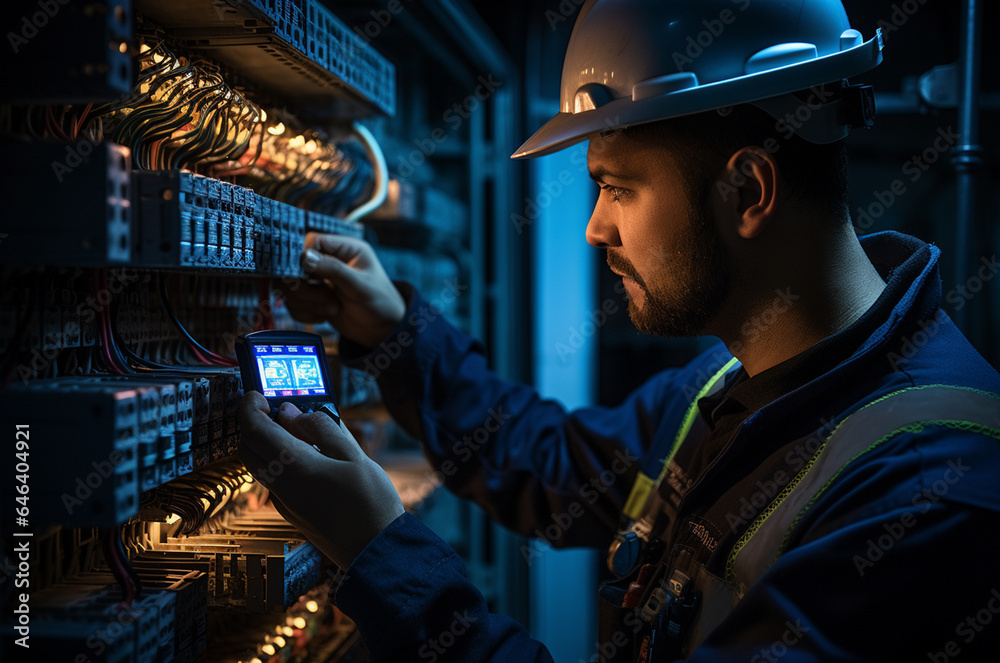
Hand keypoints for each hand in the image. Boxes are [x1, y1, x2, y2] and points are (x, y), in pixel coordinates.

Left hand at [238, 391, 404, 568]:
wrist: (375, 551)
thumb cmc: (371, 503)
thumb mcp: (355, 456)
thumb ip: (322, 428)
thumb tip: (292, 412)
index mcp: (295, 467)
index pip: (254, 430)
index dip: (249, 407)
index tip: (258, 393)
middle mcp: (281, 486)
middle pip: (248, 448)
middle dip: (253, 423)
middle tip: (277, 408)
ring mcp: (284, 502)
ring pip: (259, 464)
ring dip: (267, 442)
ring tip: (300, 430)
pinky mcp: (292, 512)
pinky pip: (275, 479)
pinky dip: (280, 460)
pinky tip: (310, 456)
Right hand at [283, 233, 405, 349]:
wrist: (381, 331)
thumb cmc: (380, 304)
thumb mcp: (361, 286)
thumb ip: (334, 270)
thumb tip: (305, 257)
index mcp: (345, 248)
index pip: (312, 241)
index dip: (304, 257)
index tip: (309, 278)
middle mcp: (329, 260)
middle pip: (294, 264)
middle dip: (306, 288)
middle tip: (326, 301)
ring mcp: (318, 279)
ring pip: (290, 285)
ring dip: (307, 302)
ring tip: (332, 309)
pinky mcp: (311, 297)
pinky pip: (292, 303)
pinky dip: (305, 312)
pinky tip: (324, 316)